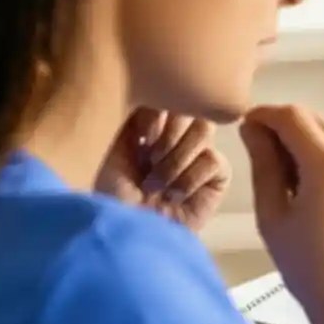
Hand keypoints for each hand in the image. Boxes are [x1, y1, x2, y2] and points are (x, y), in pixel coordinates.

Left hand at [98, 109, 232, 232]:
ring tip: (155, 184)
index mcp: (147, 118)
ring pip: (203, 130)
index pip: (166, 90)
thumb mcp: (107, 140)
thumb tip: (157, 96)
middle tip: (146, 161)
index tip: (137, 136)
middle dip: (166, 135)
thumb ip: (133, 109)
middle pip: (189, 106)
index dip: (155, 109)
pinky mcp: (216, 178)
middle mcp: (175, 133)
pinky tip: (173, 196)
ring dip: (175, 158)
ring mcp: (198, 154)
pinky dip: (190, 178)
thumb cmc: (107, 192)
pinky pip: (214, 161)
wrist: (124, 233)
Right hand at [240, 105, 323, 323]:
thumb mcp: (273, 217)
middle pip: (319, 124)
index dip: (266, 116)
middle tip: (268, 160)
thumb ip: (264, 164)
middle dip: (289, 132)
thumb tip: (254, 129)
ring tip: (299, 191)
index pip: (293, 116)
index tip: (249, 126)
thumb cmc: (310, 271)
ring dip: (315, 151)